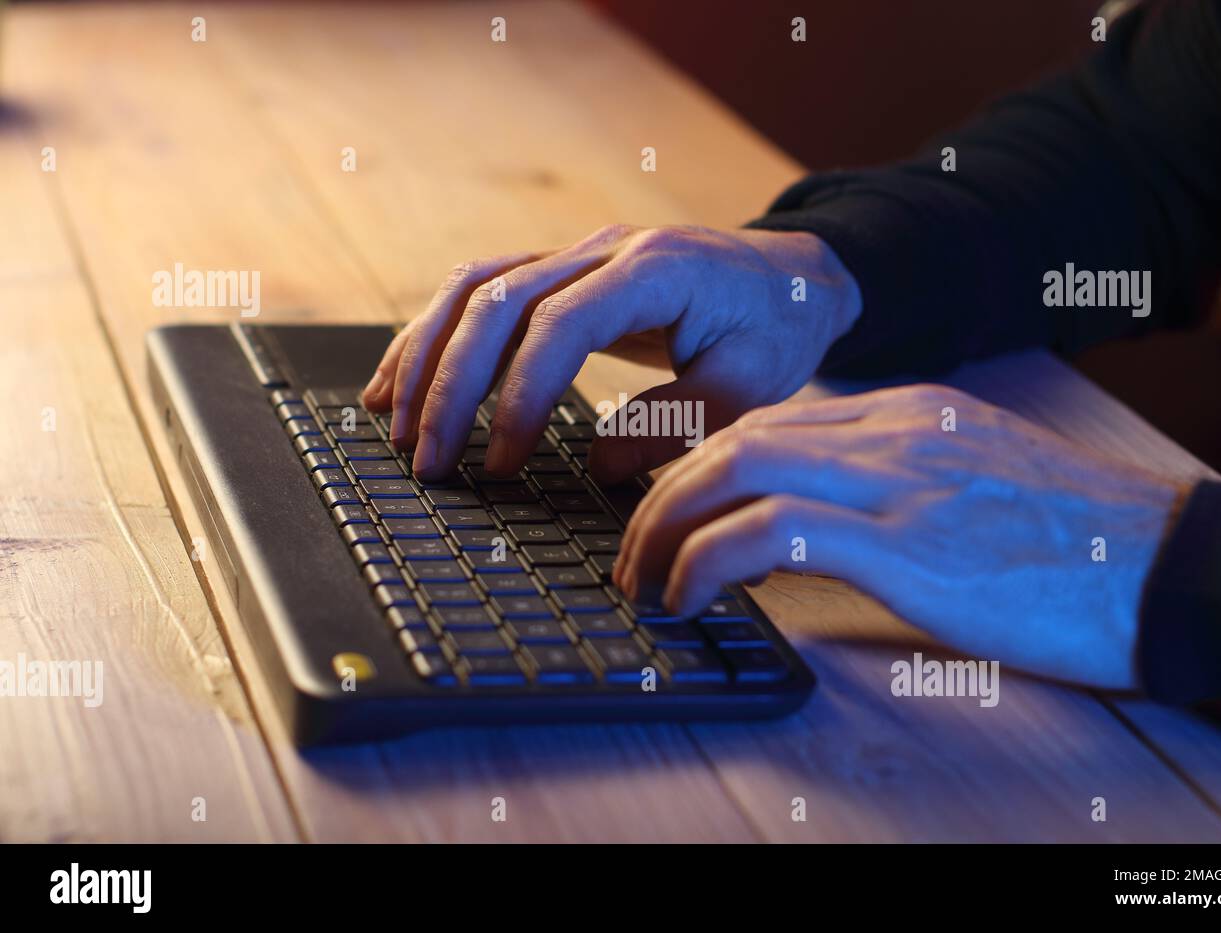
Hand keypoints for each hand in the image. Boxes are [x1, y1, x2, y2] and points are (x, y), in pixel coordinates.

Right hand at [361, 225, 860, 482]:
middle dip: (451, 385)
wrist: (788, 278)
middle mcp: (604, 249)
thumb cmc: (776, 329)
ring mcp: (575, 253)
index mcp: (656, 269)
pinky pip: (480, 292)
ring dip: (426, 357)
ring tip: (393, 424)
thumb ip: (679, 424)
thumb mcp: (752, 385)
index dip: (521, 397)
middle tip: (429, 461)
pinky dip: (435, 336)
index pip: (560, 326)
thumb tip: (597, 467)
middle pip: (497, 302)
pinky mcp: (560, 271)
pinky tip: (402, 381)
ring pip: (473, 289)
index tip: (503, 463)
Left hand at [616, 385, 1186, 689]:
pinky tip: (687, 595)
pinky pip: (769, 532)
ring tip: (641, 581)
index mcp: (907, 414)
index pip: (769, 422)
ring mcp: (896, 481)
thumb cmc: (1076, 539)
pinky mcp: (905, 543)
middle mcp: (890, 432)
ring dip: (666, 527)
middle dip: (663, 494)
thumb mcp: (977, 483)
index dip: (700, 466)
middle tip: (631, 551)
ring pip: (736, 470)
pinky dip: (706, 560)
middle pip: (735, 437)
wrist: (1166, 563)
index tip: (668, 510)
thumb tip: (828, 521)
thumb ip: (903, 481)